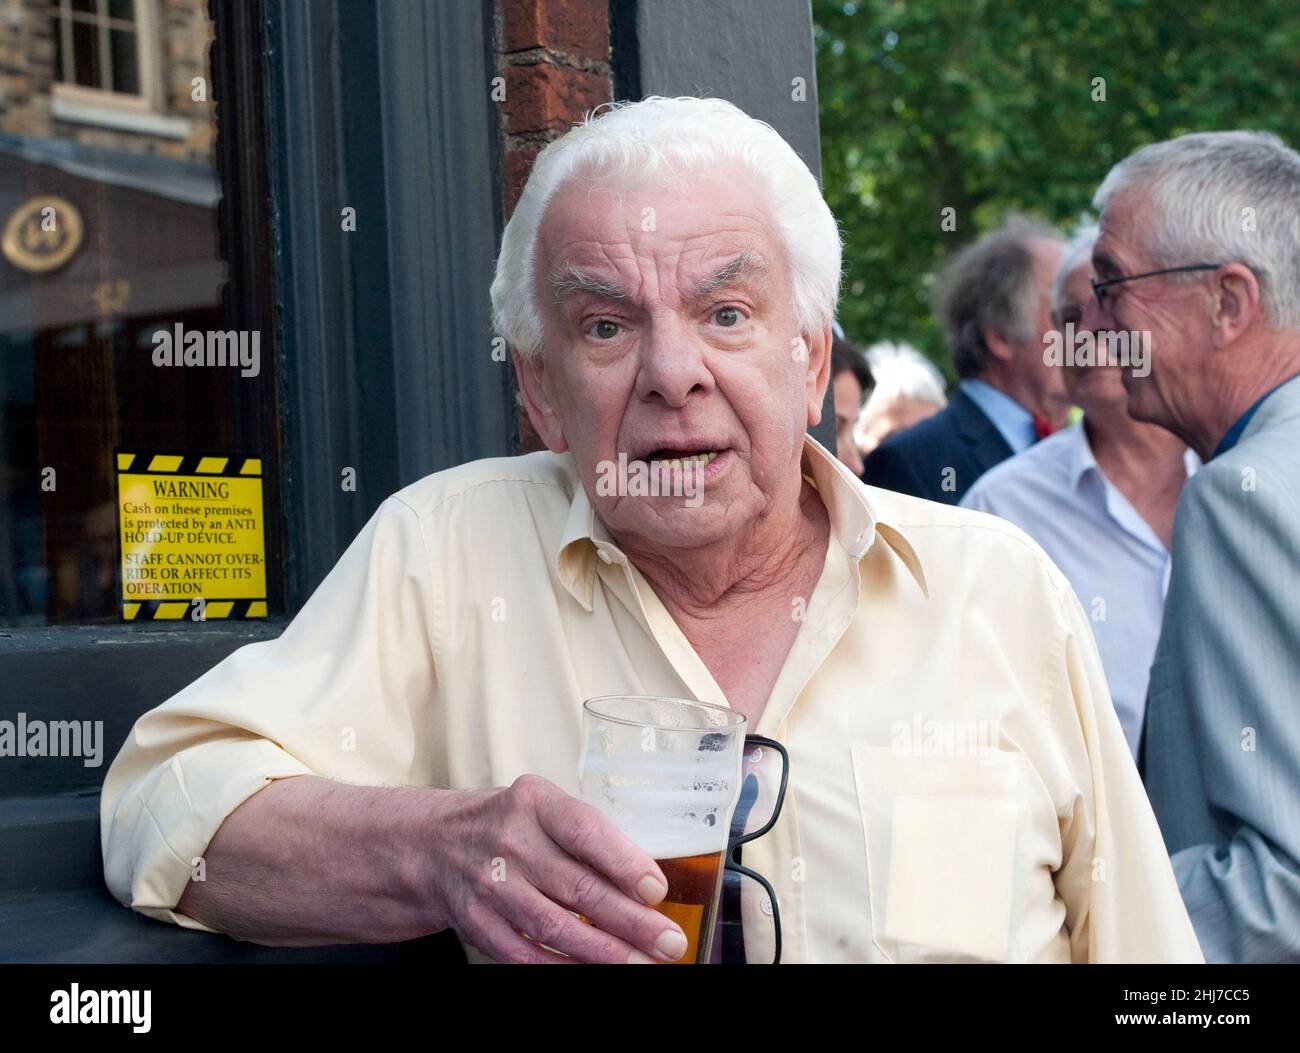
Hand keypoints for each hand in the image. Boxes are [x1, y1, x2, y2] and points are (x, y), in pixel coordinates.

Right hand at [424, 774, 690, 963]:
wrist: (434, 845)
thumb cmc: (509, 825)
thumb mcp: (544, 809)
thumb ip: (588, 837)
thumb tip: (646, 884)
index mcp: (534, 802)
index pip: (584, 831)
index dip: (624, 863)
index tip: (657, 890)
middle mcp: (509, 840)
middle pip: (578, 887)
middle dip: (631, 920)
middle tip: (668, 941)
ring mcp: (489, 884)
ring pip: (555, 926)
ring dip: (605, 951)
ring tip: (641, 961)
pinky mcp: (478, 922)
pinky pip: (527, 954)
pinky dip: (564, 966)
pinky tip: (594, 969)